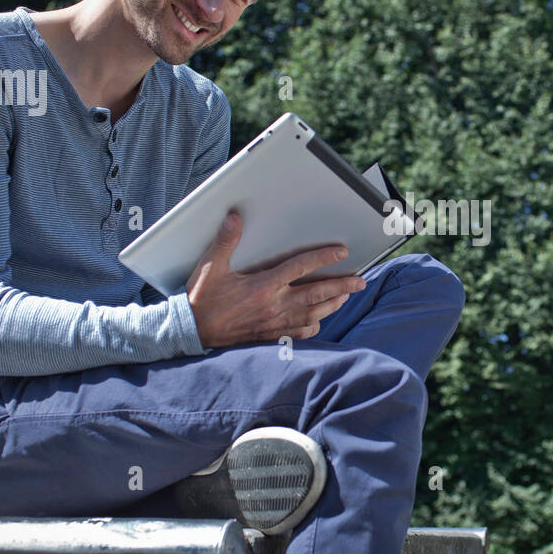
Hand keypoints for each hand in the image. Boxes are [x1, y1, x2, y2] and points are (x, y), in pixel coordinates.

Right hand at [185, 209, 366, 349]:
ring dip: (332, 305)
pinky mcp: (270, 336)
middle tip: (361, 282)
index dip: (324, 258)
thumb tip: (235, 217)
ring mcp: (274, 323)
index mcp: (263, 285)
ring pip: (313, 314)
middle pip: (317, 294)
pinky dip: (313, 326)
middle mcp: (274, 305)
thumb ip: (225, 241)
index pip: (301, 267)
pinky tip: (319, 320)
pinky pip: (299, 332)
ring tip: (346, 296)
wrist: (191, 331)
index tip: (342, 252)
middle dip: (342, 286)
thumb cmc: (201, 299)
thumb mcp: (210, 266)